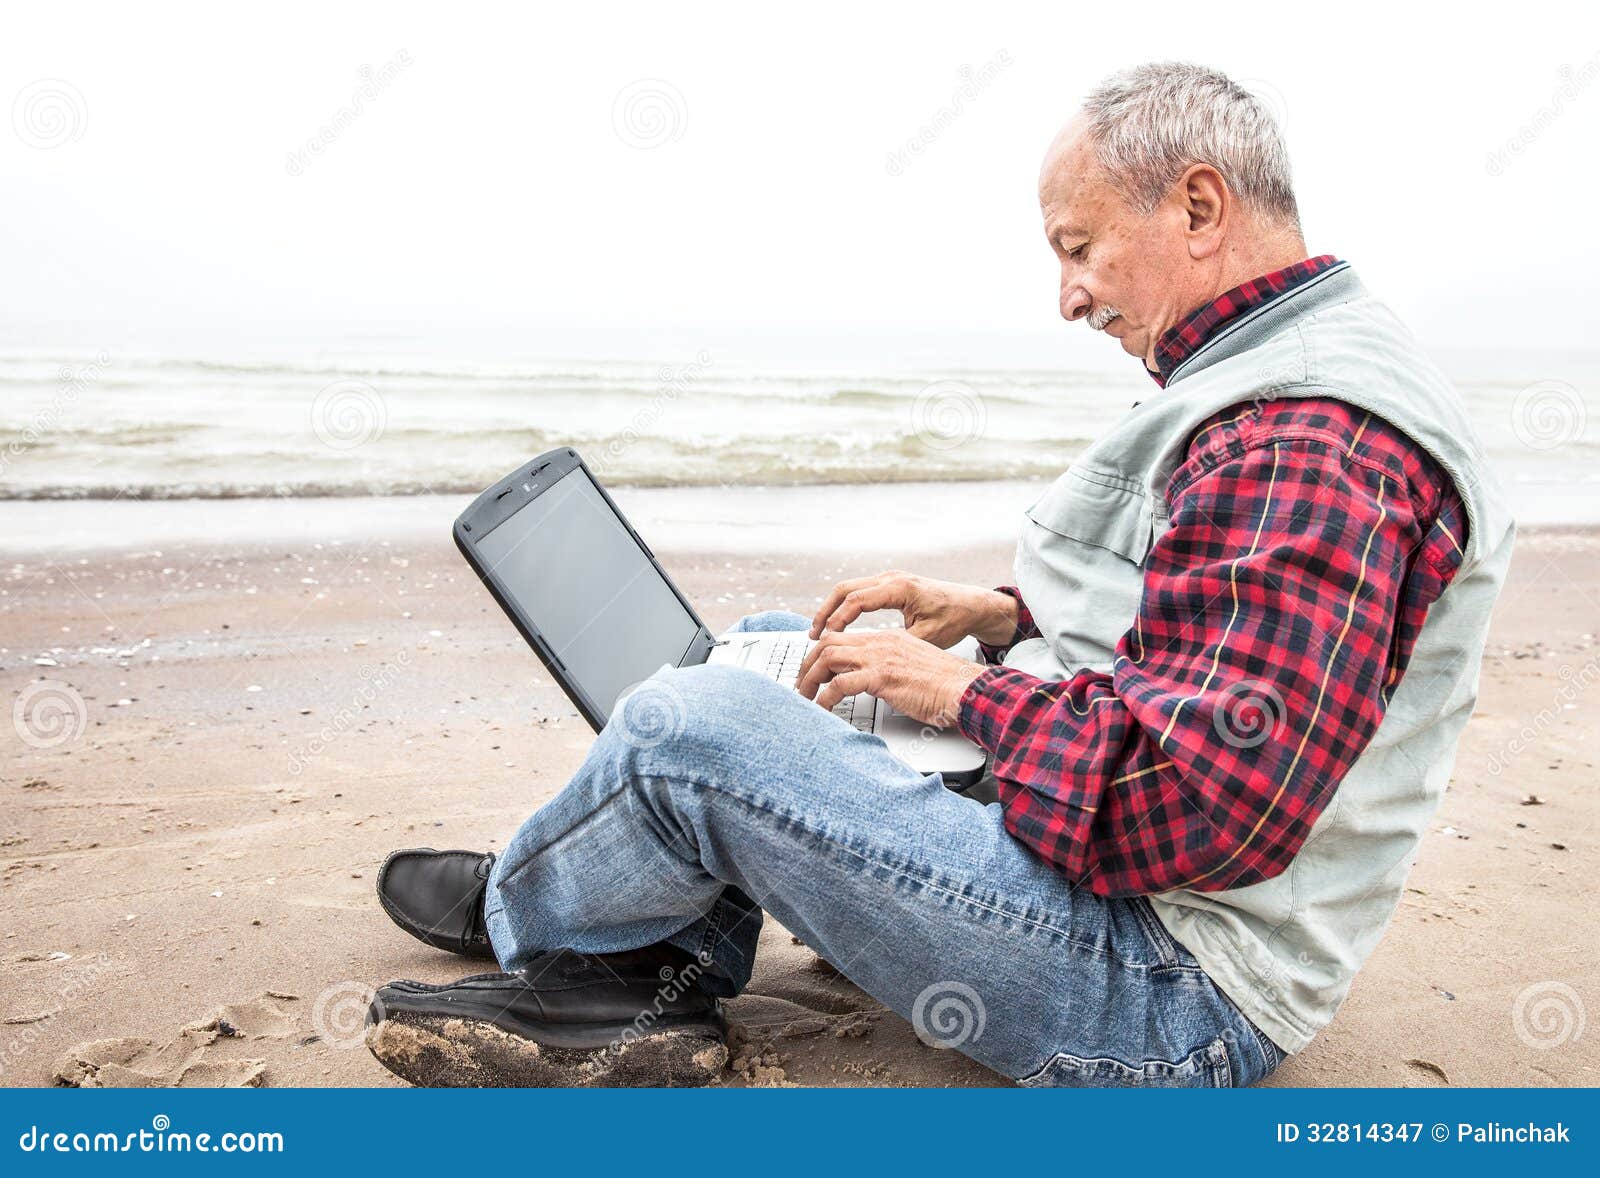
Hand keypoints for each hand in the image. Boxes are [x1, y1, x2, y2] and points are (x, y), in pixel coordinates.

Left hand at [796, 629, 985, 727]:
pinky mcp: (882, 677)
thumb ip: (890, 669)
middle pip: (828, 644)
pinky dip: (825, 698)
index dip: (821, 654)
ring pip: (828, 659)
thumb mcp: (913, 668)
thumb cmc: (946, 685)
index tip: (813, 670)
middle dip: (807, 664)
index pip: (843, 639)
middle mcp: (881, 643)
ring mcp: (881, 658)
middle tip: (801, 684)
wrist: (966, 689)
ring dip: (810, 679)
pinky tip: (821, 709)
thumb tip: (872, 683)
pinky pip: (840, 685)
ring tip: (804, 697)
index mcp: (888, 638)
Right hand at [809, 570, 1019, 647]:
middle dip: (825, 612)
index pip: (856, 600)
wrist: (973, 605)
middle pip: (845, 589)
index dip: (837, 620)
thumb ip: (897, 644)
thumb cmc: (954, 619)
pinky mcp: (891, 584)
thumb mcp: (926, 637)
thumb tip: (871, 658)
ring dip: (833, 608)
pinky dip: (845, 606)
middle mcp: (891, 578)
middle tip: (813, 635)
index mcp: (899, 588)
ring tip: (820, 631)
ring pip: (849, 588)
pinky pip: (860, 591)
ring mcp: (890, 579)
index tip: (825, 639)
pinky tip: (840, 624)